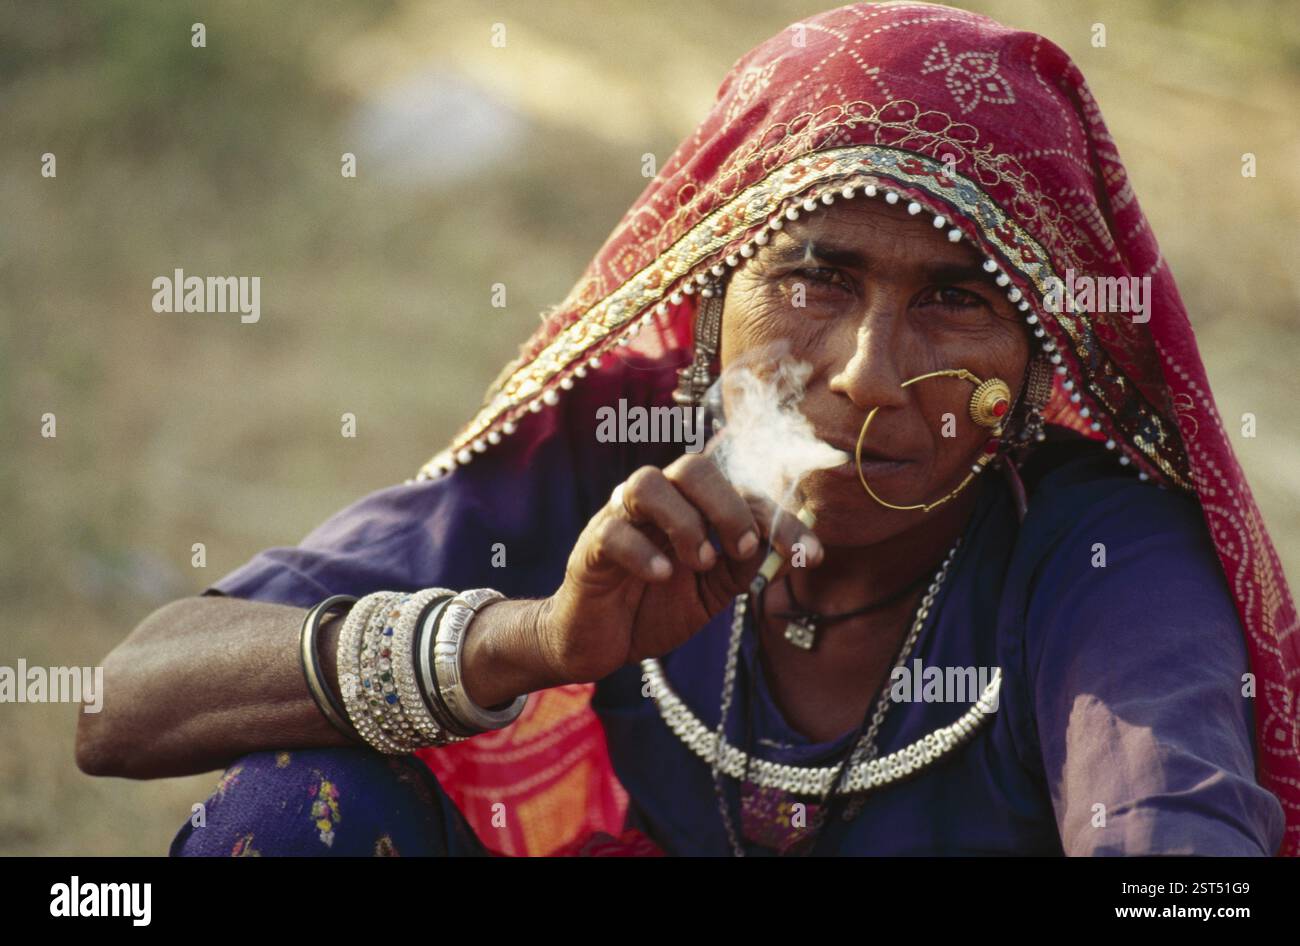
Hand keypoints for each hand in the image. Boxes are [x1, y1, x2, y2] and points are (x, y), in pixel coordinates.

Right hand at [534, 435, 823, 683]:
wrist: (598, 642)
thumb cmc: (654, 607)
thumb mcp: (712, 592)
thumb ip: (742, 566)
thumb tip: (784, 546)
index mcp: (688, 507)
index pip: (739, 490)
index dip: (779, 518)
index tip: (808, 554)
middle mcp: (655, 503)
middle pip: (691, 467)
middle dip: (728, 505)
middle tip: (742, 549)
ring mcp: (618, 519)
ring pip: (648, 484)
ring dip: (684, 521)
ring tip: (699, 562)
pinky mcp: (590, 547)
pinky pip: (614, 531)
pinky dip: (645, 552)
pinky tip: (663, 576)